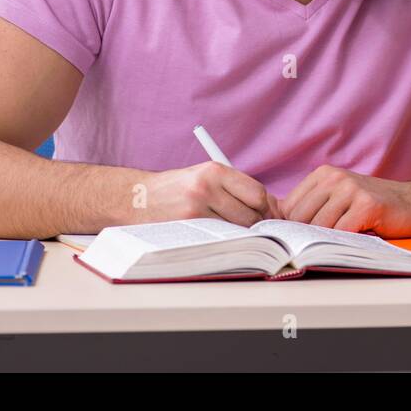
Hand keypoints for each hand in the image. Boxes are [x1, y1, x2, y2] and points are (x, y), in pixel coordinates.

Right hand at [138, 161, 278, 226]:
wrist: (136, 198)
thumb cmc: (177, 189)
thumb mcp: (206, 177)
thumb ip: (237, 188)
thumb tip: (274, 208)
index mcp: (214, 170)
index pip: (257, 193)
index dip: (266, 207)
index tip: (266, 214)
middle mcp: (206, 188)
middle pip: (251, 214)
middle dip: (257, 223)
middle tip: (253, 227)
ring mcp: (196, 210)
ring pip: (237, 230)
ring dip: (241, 234)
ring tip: (232, 230)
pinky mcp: (188, 228)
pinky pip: (220, 239)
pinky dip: (225, 240)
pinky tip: (218, 237)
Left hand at [277, 166, 410, 236]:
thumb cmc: (375, 206)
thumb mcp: (340, 198)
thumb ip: (313, 207)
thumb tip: (280, 228)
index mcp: (324, 174)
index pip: (288, 207)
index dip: (288, 228)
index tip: (297, 242)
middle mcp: (334, 177)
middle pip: (299, 218)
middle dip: (304, 238)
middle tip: (315, 251)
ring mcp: (351, 190)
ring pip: (318, 227)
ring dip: (325, 243)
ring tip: (338, 245)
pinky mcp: (367, 205)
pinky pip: (340, 233)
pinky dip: (342, 244)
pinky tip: (353, 243)